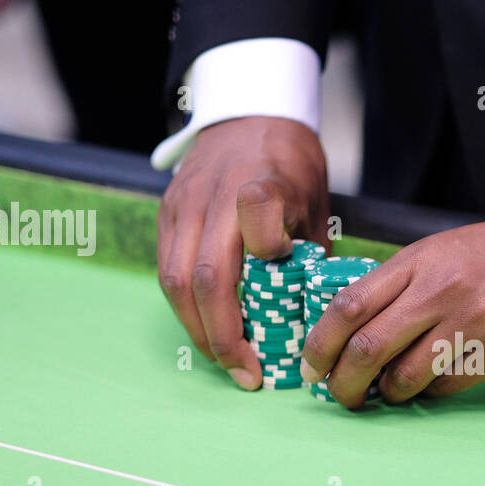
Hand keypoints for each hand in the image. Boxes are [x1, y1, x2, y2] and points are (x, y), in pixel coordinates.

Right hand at [157, 116, 329, 389]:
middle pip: (207, 276)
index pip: (255, 211)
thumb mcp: (314, 200)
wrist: (248, 112)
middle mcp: (215, 195)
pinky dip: (186, 311)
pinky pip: (167, 273)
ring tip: (227, 362)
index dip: (268, 248)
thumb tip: (318, 317)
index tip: (286, 277)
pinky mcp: (166, 214)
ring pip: (177, 283)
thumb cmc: (290, 165)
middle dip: (225, 336)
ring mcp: (184, 205)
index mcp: (261, 182)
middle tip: (247, 373)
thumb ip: (309, 253)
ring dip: (200, 332)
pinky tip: (208, 332)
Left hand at [301, 205, 484, 407]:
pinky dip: (429, 394)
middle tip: (340, 396)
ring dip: (387, 394)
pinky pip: (447, 387)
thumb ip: (397, 284)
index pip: (349, 307)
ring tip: (386, 393)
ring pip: (405, 377)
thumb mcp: (438, 251)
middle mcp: (438, 292)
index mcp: (416, 263)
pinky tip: (429, 386)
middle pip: (368, 348)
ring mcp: (469, 323)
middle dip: (344, 383)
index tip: (311, 366)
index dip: (321, 343)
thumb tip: (352, 329)